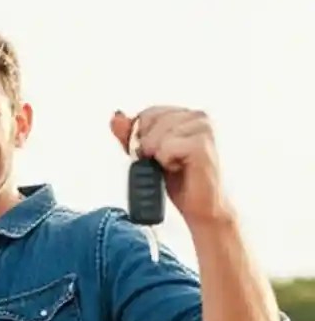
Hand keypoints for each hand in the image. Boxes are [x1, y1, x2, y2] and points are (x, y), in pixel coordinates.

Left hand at [110, 107, 229, 224]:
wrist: (200, 206)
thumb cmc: (178, 180)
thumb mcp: (147, 154)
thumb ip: (130, 135)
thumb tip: (116, 118)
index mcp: (186, 115)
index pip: (147, 114)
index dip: (141, 136)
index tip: (152, 154)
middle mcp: (197, 116)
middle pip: (150, 122)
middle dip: (147, 147)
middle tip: (163, 162)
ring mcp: (203, 129)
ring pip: (156, 136)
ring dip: (157, 156)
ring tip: (173, 166)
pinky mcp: (202, 145)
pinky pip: (166, 148)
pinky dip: (165, 162)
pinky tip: (178, 168)